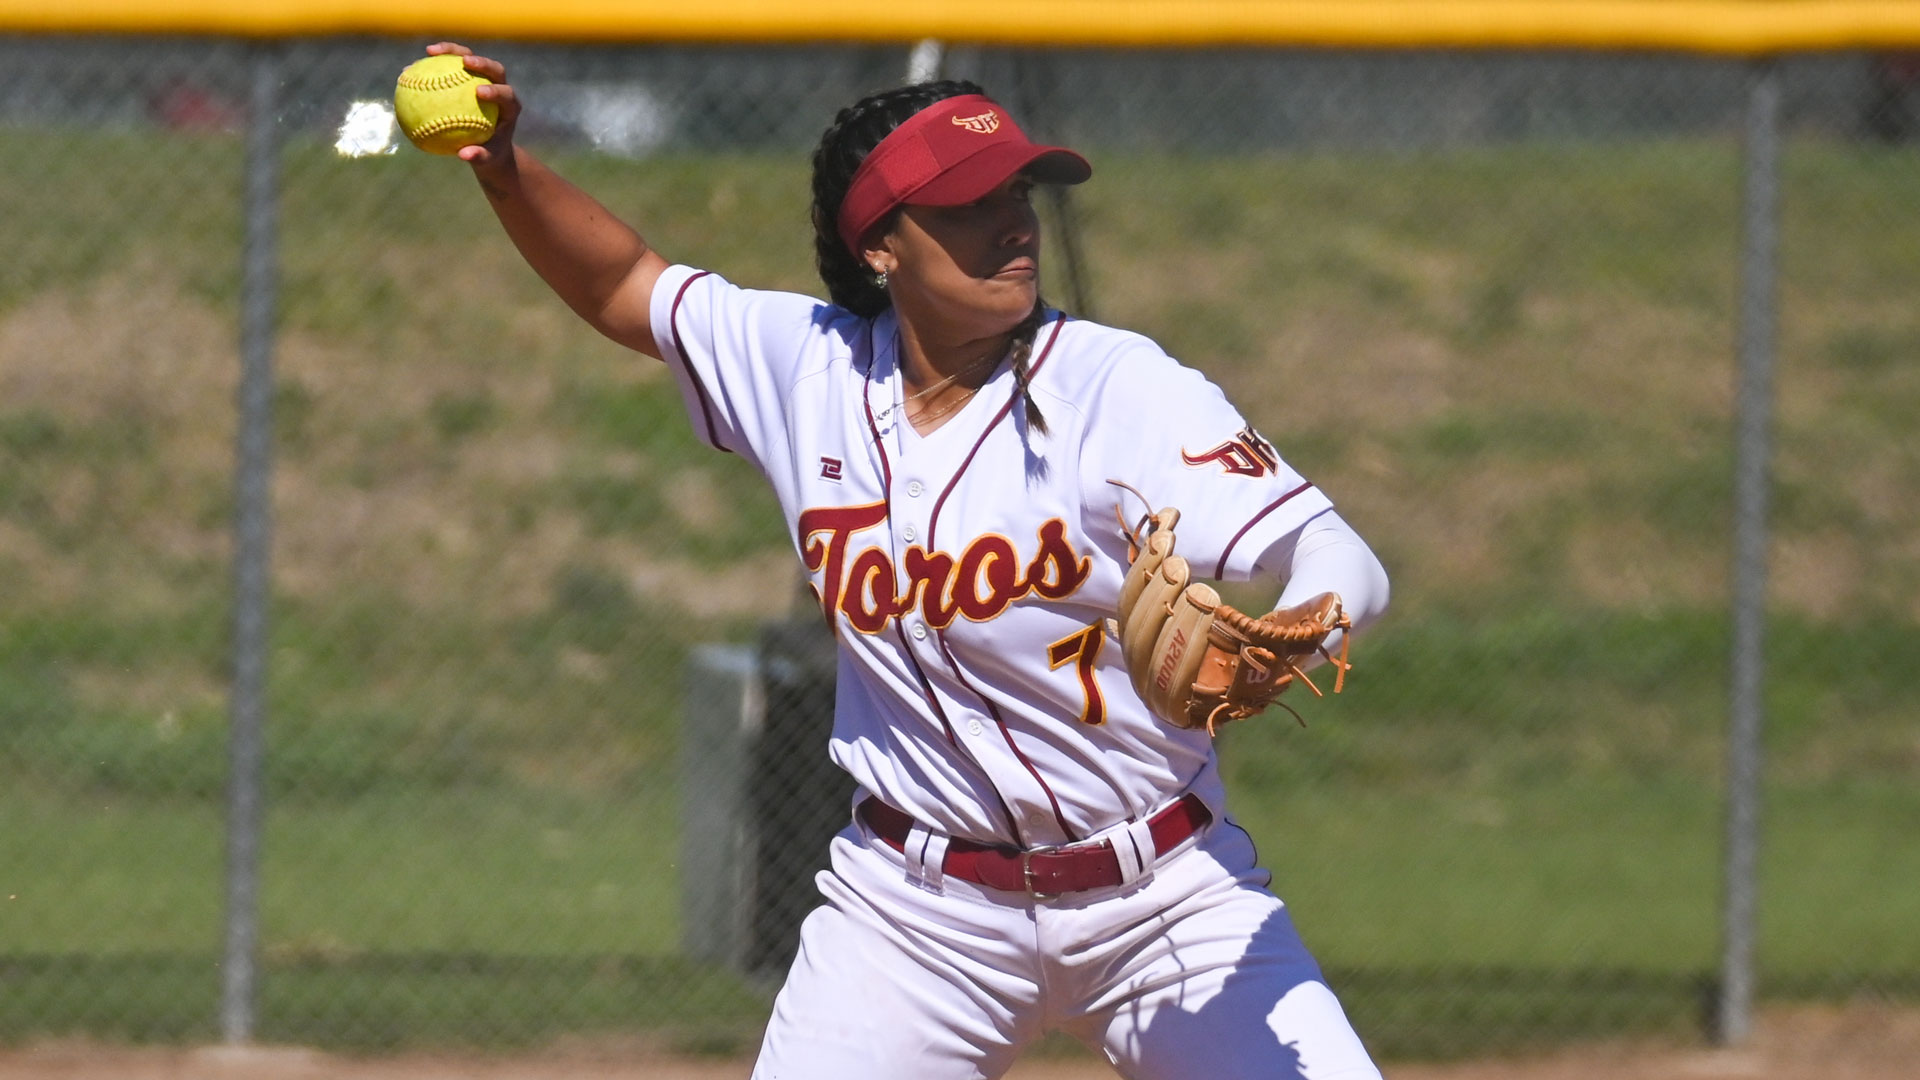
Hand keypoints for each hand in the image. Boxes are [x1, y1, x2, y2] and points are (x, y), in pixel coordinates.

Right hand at [423, 42, 520, 167]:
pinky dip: (432, 66)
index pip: (506, 94)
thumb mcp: (487, 159)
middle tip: (464, 61)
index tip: (480, 92)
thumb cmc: (490, 153)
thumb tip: (464, 155)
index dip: (496, 90)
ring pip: (470, 58)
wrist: (490, 145)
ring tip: (430, 51)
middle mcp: (500, 88)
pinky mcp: (468, 76)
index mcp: (510, 106)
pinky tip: (410, 69)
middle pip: (494, 68)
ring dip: (452, 51)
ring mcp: (485, 79)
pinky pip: (449, 67)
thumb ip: (479, 156)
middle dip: (481, 62)